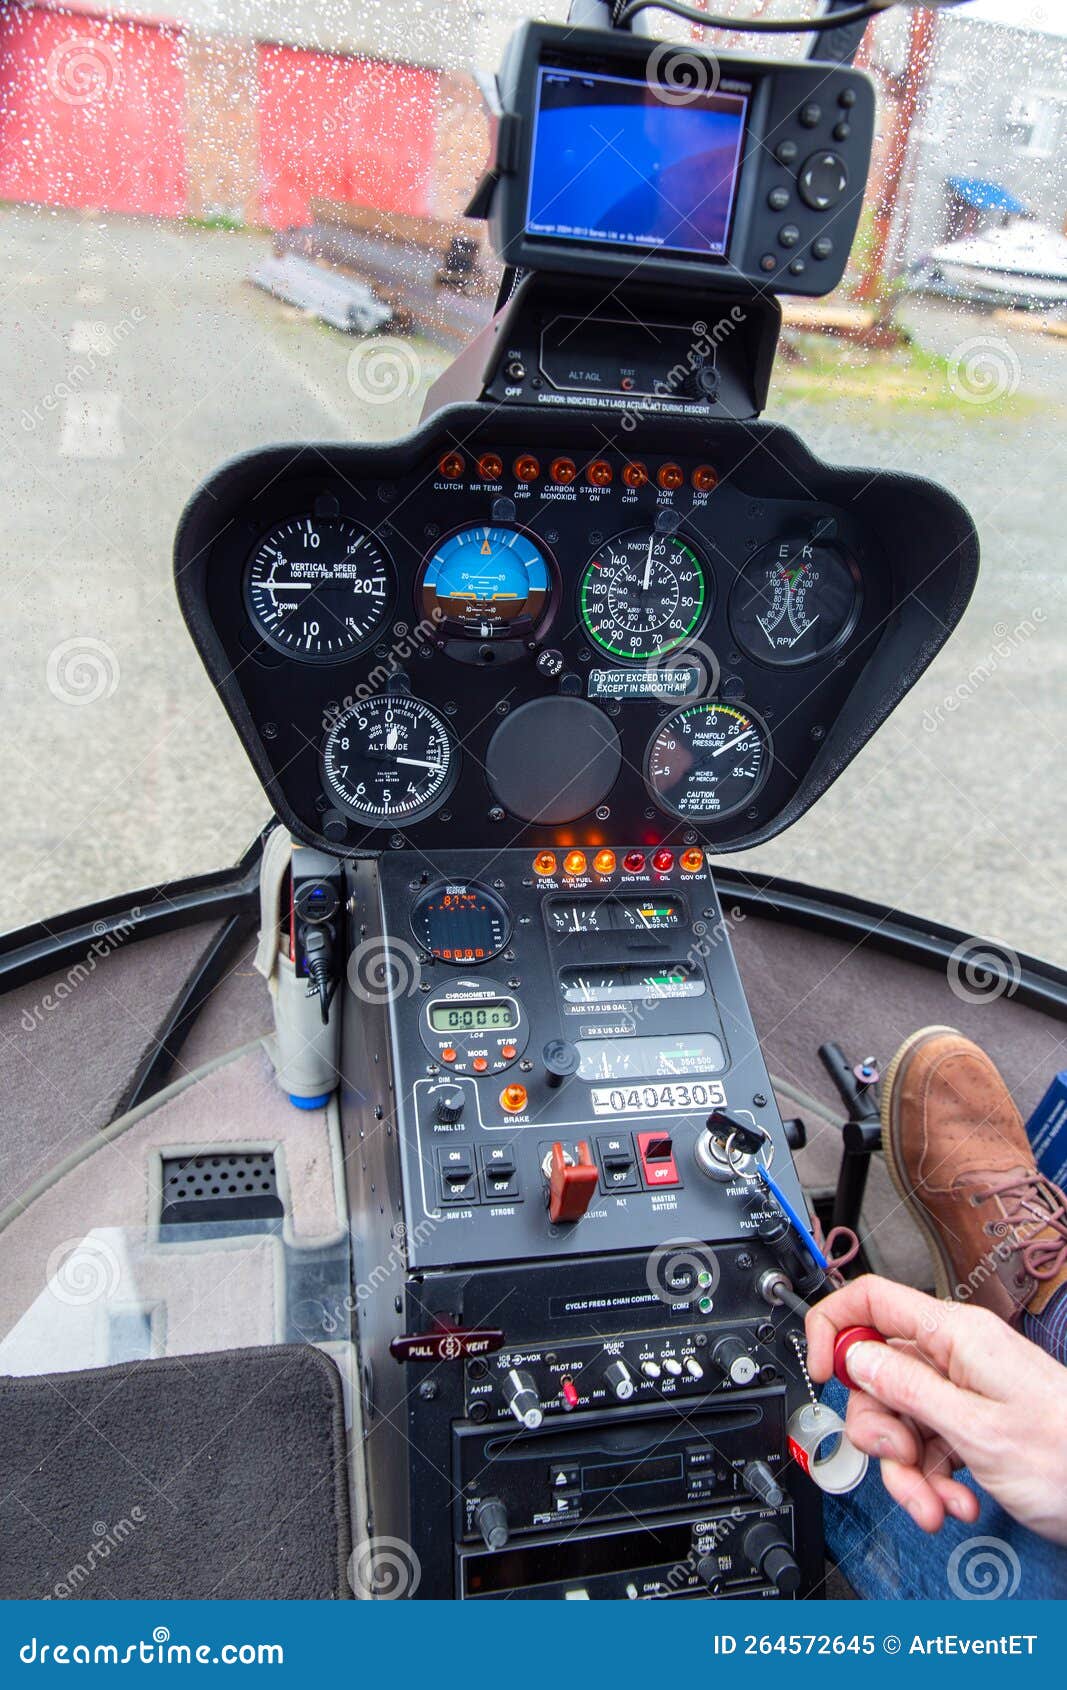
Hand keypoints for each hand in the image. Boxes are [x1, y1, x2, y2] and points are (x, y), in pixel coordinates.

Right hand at [805, 1275, 1066, 1542]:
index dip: (833, 1329)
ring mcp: (963, 1390)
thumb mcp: (975, 1428)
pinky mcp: (972, 1423)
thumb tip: (857, 1358)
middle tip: (900, 1458)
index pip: (870, 1300)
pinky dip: (931, 1480)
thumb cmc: (1066, 1455)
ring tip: (934, 1504)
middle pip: (877, 1374)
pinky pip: (925, 1444)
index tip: (821, 1372)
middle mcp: (955, 1355)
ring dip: (906, 1471)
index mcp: (954, 1335)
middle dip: (879, 1430)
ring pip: (899, 1419)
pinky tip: (955, 1501)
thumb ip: (909, 1389)